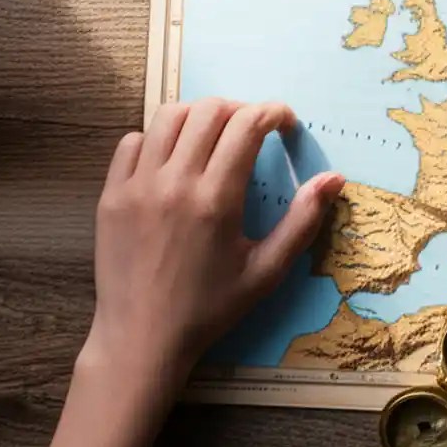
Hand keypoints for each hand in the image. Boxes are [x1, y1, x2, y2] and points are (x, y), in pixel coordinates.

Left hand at [53, 99, 343, 446]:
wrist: (142, 338)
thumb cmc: (211, 308)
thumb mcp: (267, 271)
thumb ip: (302, 221)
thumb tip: (335, 177)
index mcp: (216, 199)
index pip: (246, 125)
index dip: (272, 113)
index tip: (285, 122)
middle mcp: (174, 182)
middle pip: (209, 110)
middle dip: (240, 108)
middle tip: (254, 128)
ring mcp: (137, 185)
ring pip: (168, 117)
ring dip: (199, 115)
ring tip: (215, 134)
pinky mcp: (111, 194)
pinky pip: (133, 141)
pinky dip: (158, 137)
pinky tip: (173, 157)